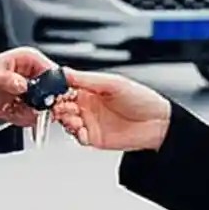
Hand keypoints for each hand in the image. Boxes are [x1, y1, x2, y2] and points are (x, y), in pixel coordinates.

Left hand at [0, 47, 57, 127]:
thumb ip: (6, 79)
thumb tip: (21, 84)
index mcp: (31, 60)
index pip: (54, 72)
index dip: (57, 84)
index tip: (52, 96)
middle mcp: (36, 76)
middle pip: (56, 92)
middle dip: (47, 103)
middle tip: (32, 108)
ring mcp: (35, 93)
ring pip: (48, 108)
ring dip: (35, 113)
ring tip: (16, 110)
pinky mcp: (30, 107)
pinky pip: (36, 117)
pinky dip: (26, 119)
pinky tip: (12, 113)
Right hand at [51, 68, 171, 150]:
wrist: (159, 124)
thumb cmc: (142, 100)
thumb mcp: (113, 83)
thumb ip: (86, 79)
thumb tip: (64, 72)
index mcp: (90, 88)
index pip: (64, 85)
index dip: (55, 87)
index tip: (49, 87)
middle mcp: (87, 104)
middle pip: (61, 104)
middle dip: (57, 105)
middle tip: (60, 106)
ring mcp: (89, 121)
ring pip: (66, 121)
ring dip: (66, 120)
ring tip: (74, 119)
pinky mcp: (93, 137)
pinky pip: (77, 136)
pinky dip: (75, 134)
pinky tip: (81, 130)